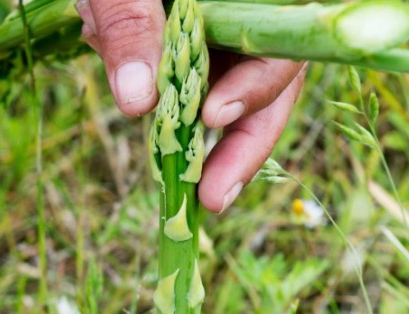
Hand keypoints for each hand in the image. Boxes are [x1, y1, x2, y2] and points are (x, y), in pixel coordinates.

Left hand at [76, 0, 305, 212]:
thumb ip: (127, 22)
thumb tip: (137, 103)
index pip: (281, 42)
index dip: (257, 84)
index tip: (211, 116)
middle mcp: (254, 12)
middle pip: (273, 80)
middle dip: (243, 143)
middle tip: (210, 199)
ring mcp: (232, 31)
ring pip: (242, 93)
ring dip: (212, 144)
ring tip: (187, 189)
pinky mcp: (204, 48)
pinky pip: (205, 92)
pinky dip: (181, 122)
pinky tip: (158, 138)